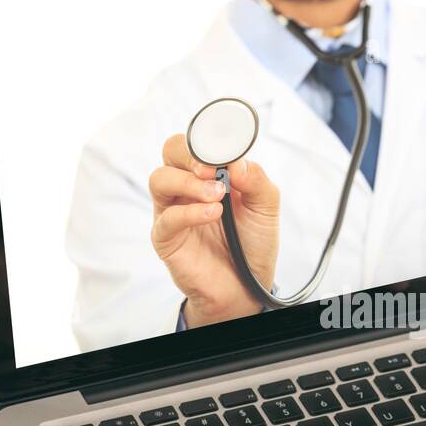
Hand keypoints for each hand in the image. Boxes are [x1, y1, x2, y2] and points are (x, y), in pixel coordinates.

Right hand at [149, 134, 280, 326]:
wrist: (247, 286)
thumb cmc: (252, 243)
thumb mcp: (266, 208)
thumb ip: (256, 180)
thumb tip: (236, 163)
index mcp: (209, 174)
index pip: (197, 142)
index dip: (207, 139)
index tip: (226, 149)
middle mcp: (187, 187)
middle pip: (171, 150)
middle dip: (191, 153)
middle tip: (213, 169)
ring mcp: (173, 211)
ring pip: (160, 179)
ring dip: (188, 182)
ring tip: (216, 196)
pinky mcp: (166, 238)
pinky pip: (167, 219)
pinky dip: (190, 213)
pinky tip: (212, 214)